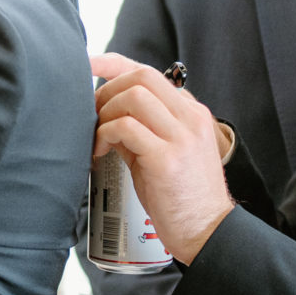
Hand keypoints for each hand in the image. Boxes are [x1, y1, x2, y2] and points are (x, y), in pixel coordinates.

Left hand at [91, 52, 235, 262]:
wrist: (207, 231)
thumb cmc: (181, 197)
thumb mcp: (164, 153)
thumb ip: (139, 130)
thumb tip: (103, 116)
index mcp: (190, 113)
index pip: (149, 71)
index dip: (113, 63)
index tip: (88, 63)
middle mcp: (190, 118)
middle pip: (141, 76)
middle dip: (106, 89)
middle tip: (91, 114)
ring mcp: (182, 137)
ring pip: (134, 96)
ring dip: (105, 112)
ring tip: (97, 136)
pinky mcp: (167, 158)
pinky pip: (126, 128)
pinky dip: (105, 134)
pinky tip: (100, 152)